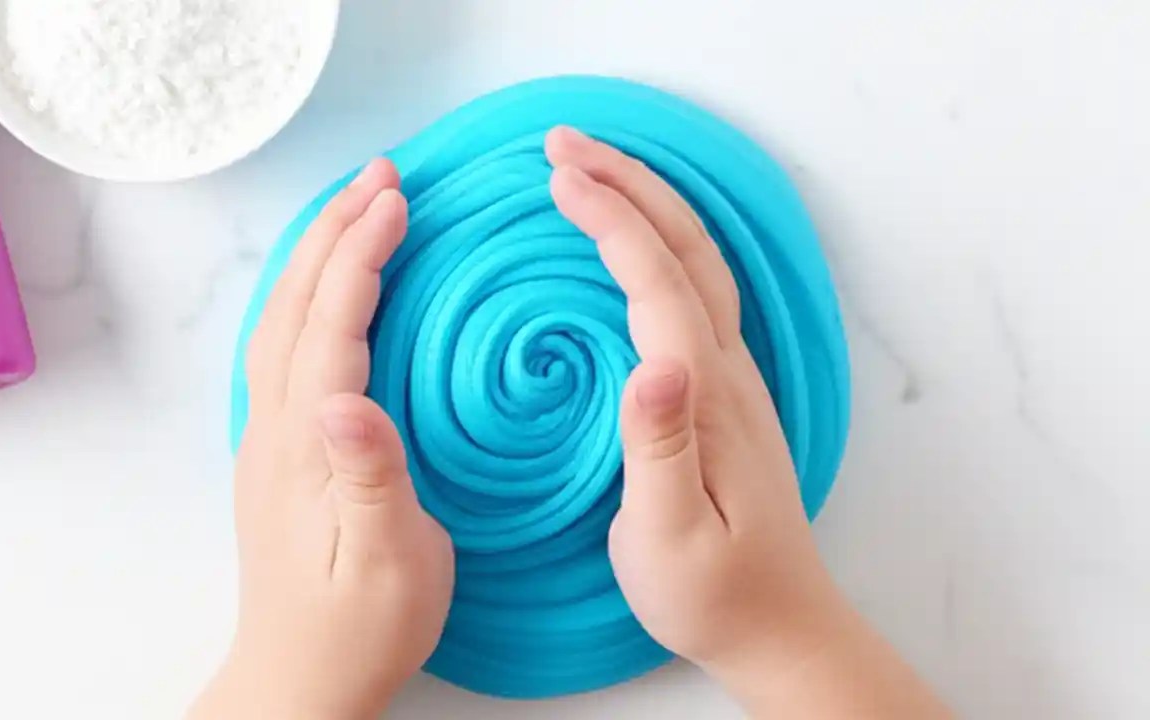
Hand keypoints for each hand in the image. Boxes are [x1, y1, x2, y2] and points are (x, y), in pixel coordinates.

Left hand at [190, 159, 454, 719]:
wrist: (299, 679)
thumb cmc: (359, 628)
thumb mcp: (385, 563)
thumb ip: (369, 478)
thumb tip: (347, 398)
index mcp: (309, 446)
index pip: (330, 326)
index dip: (361, 255)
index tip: (396, 200)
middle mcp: (276, 430)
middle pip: (295, 308)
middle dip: (334, 232)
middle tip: (377, 176)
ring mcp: (269, 440)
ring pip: (281, 324)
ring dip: (314, 258)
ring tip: (353, 210)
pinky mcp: (277, 454)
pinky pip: (282, 349)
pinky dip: (305, 298)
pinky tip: (325, 293)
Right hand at [547, 127, 947, 717]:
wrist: (779, 625)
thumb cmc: (713, 592)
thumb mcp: (669, 536)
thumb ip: (658, 447)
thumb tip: (653, 360)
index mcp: (705, 398)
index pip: (658, 284)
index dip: (610, 222)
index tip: (559, 178)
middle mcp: (726, 373)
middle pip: (686, 252)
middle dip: (629, 185)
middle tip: (565, 145)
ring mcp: (732, 380)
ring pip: (697, 264)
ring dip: (648, 205)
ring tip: (594, 170)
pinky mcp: (724, 395)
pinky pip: (696, 291)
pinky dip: (661, 243)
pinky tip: (636, 243)